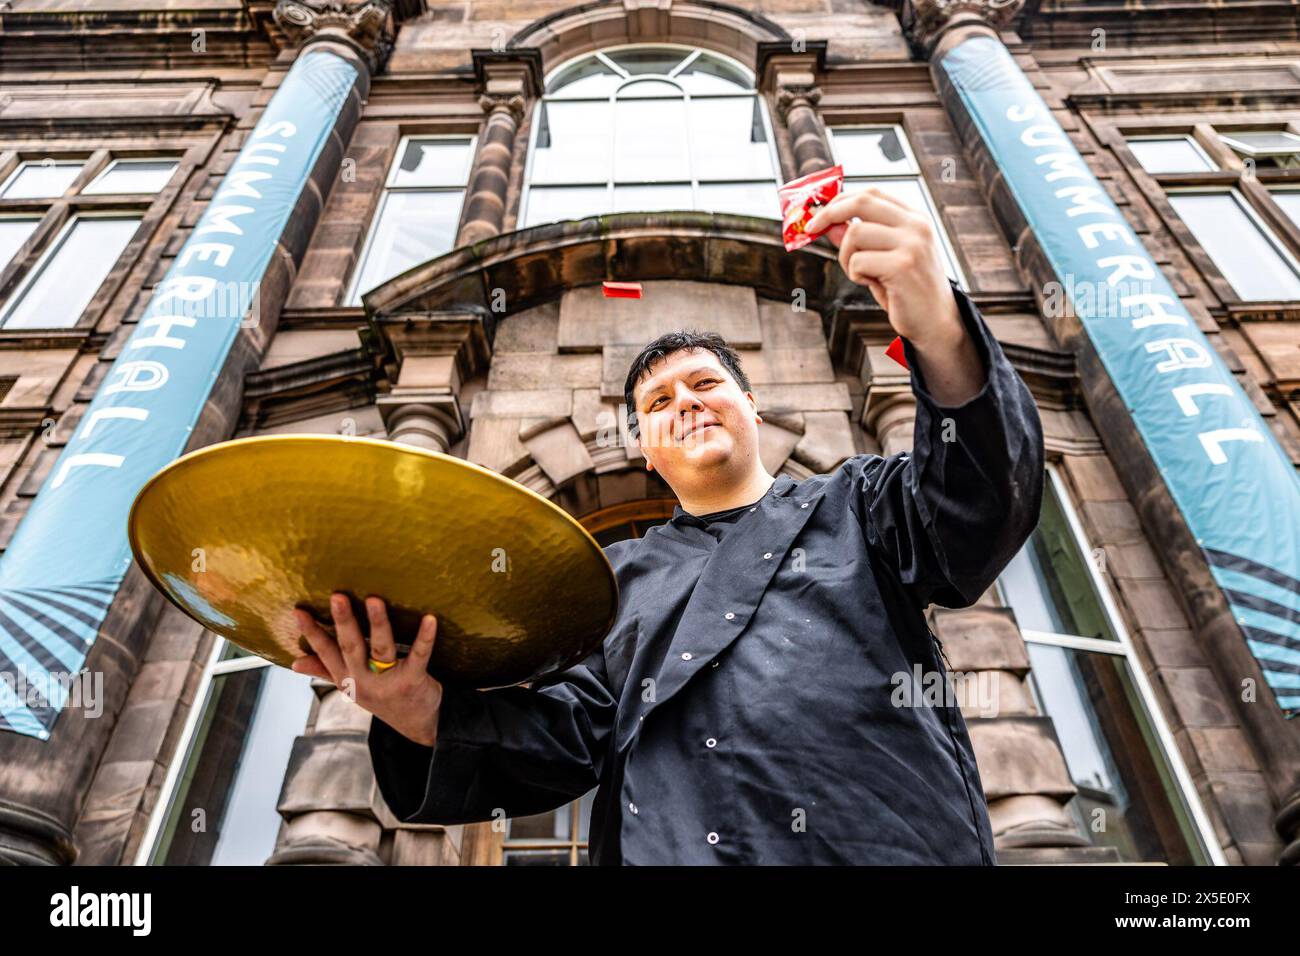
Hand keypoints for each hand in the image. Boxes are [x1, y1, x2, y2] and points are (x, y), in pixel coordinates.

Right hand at [291, 592, 442, 746]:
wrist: (417, 724)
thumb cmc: (383, 696)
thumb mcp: (351, 687)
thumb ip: (325, 671)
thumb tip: (294, 662)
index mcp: (347, 678)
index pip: (325, 652)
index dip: (312, 633)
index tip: (298, 611)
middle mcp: (364, 680)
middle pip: (351, 647)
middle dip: (343, 622)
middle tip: (337, 597)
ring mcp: (389, 681)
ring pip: (381, 648)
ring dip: (378, 623)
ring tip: (374, 600)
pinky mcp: (413, 680)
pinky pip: (419, 656)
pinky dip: (425, 637)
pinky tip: (429, 619)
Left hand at [805, 187, 963, 351]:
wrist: (935, 322)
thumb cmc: (908, 291)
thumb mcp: (882, 259)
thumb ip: (860, 239)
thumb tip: (830, 224)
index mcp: (914, 219)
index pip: (872, 193)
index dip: (841, 200)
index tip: (820, 214)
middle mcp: (916, 226)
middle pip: (862, 202)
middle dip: (830, 214)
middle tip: (812, 228)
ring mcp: (912, 244)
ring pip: (855, 233)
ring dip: (846, 257)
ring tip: (860, 274)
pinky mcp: (903, 265)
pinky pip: (858, 261)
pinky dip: (855, 274)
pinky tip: (871, 283)